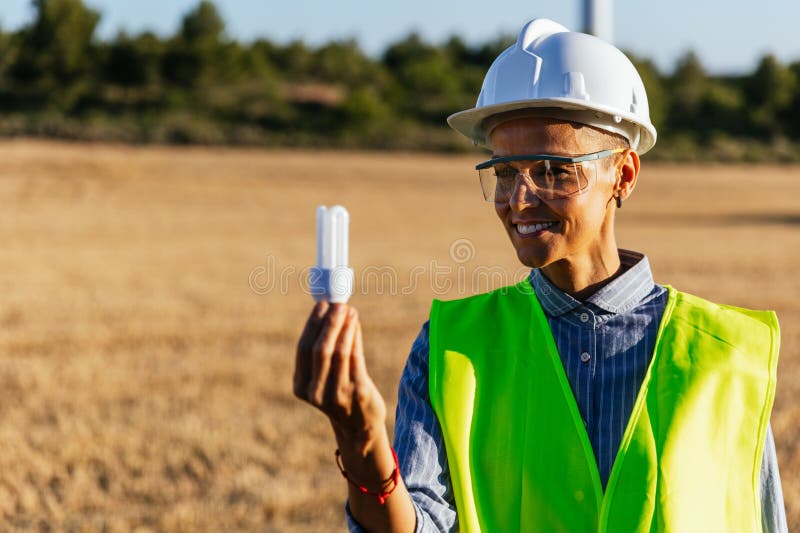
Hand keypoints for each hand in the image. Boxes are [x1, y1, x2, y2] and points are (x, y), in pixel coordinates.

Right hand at [294, 301, 386, 454]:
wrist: (359, 426)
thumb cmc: (339, 393)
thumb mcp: (323, 376)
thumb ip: (321, 351)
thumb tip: (328, 311)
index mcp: (301, 386)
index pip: (303, 349)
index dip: (312, 324)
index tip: (321, 305)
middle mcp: (316, 392)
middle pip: (320, 349)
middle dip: (329, 323)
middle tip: (337, 304)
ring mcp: (337, 394)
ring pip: (339, 352)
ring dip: (344, 326)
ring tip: (349, 310)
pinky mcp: (358, 392)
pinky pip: (355, 358)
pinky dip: (355, 337)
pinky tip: (355, 324)